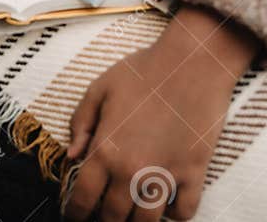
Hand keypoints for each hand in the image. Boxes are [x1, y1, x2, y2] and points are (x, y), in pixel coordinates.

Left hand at [62, 6, 258, 220]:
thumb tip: (72, 155)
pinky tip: (167, 203)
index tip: (74, 216)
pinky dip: (175, 214)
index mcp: (105, 150)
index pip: (83, 200)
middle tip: (102, 215)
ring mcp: (165, 174)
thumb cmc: (144, 69)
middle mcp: (132, 170)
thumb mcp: (100, 88)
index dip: (75, 214)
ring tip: (131, 215)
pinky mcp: (194, 172)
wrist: (192, 61)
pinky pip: (184, 212)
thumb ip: (80, 123)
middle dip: (103, 221)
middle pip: (112, 218)